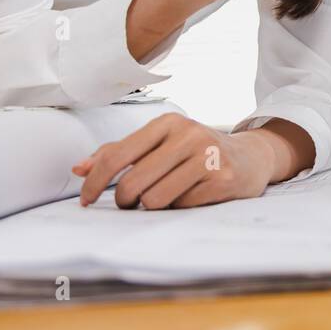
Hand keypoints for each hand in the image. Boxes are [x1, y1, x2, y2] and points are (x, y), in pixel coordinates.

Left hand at [72, 113, 281, 209]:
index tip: (85, 200)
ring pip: (155, 200)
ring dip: (155, 206)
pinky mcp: (223, 180)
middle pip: (132, 183)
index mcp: (168, 122)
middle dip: (125, 201)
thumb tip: (79, 168)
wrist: (251, 157)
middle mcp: (189, 134)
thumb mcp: (161, 143)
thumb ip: (120, 152)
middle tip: (131, 202)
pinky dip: (181, 208)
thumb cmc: (196, 151)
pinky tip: (194, 196)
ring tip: (169, 195)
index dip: (94, 182)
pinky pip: (181, 208)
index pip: (117, 155)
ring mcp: (208, 156)